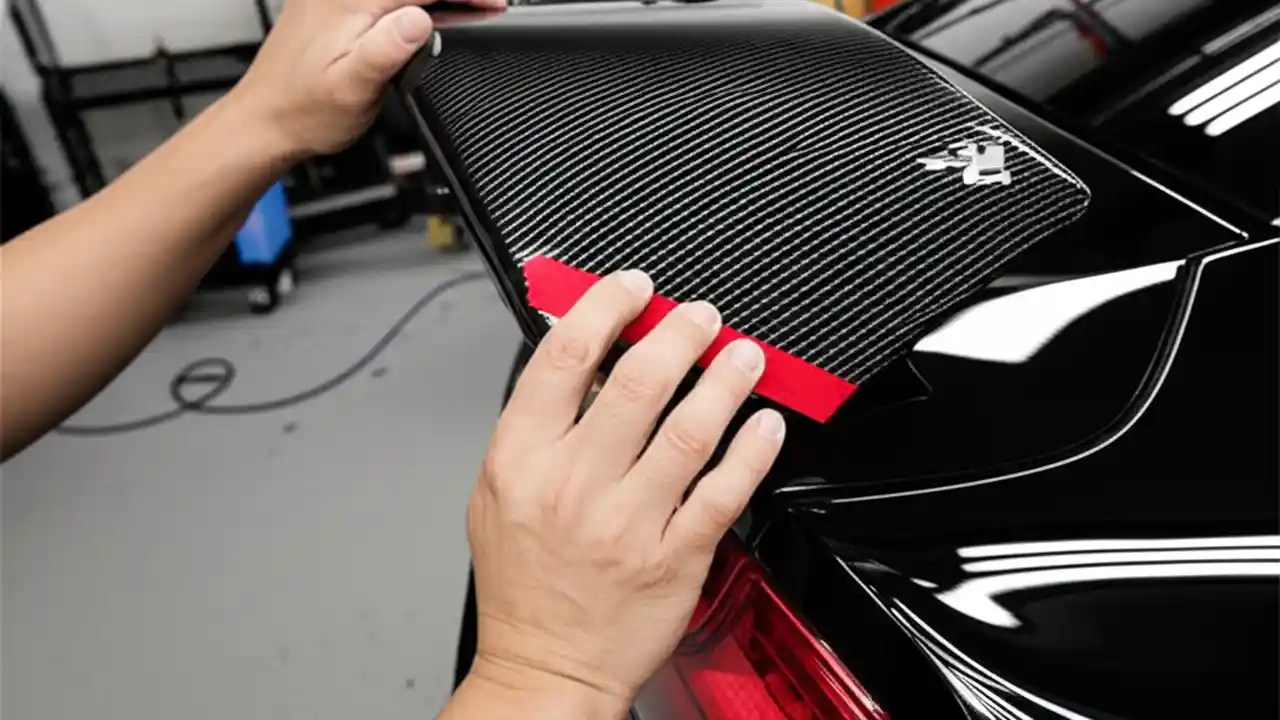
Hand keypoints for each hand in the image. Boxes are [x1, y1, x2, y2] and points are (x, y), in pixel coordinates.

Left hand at [230, 0, 505, 158]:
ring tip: (475, 6)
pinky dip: (416, 2)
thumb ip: (387, 49)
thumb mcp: (353, 87)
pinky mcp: (333, 7)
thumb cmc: (305, 112)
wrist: (265, 122)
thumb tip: (421, 18)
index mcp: (350, 1)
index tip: (494, 2)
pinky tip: (434, 13)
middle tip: (492, 4)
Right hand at [459, 271, 786, 716]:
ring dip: (726, 381)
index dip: (605, 308)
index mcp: (521, 460)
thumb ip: (537, 426)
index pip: (563, 359)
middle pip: (637, 383)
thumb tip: (587, 363)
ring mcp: (627, 523)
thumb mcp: (498, 491)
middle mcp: (573, 485)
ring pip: (689, 430)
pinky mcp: (674, 557)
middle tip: (702, 316)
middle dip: (680, 333)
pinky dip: (752, 450)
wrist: (546, 665)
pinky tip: (765, 423)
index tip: (633, 288)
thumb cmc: (524, 581)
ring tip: (744, 355)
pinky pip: (724, 492)